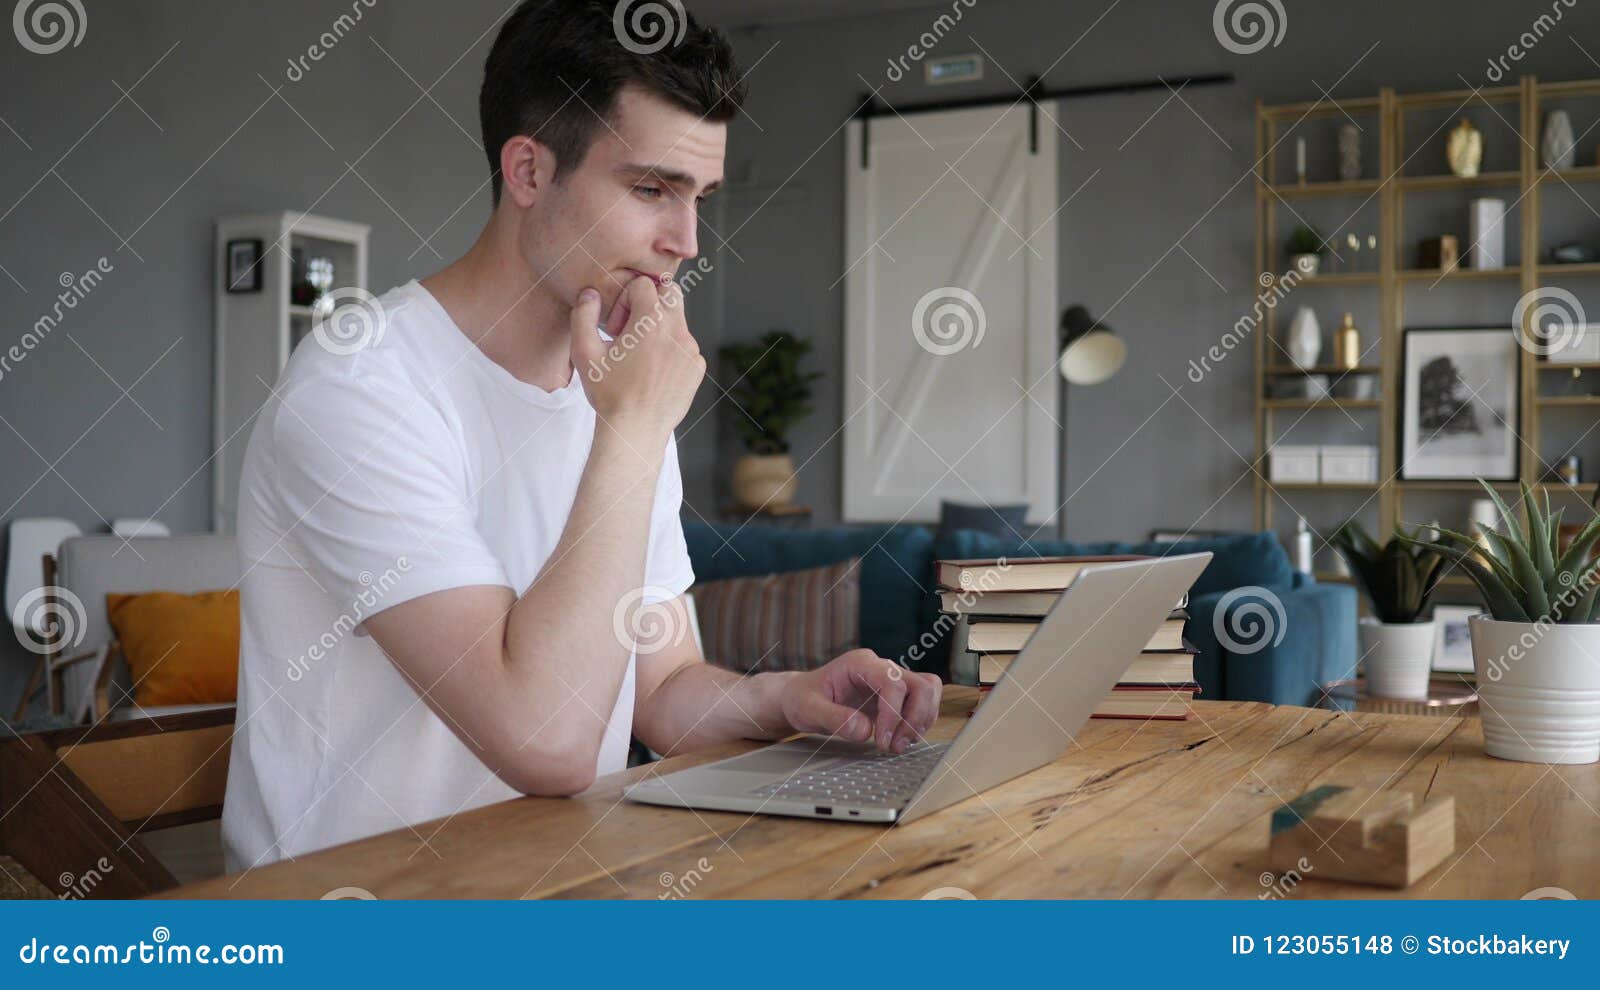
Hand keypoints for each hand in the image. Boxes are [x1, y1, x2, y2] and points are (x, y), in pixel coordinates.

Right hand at [569, 275, 704, 438]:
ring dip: (658, 329)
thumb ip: (583, 315)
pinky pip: (685, 345)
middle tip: (631, 331)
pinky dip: (670, 350)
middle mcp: (678, 331)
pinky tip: (652, 372)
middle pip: (670, 294)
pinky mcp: (697, 367)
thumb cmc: (609, 394)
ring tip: (638, 357)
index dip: (625, 300)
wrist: (635, 430)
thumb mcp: (585, 353)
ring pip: (677, 321)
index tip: (617, 327)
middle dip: (649, 304)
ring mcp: (691, 350)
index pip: (644, 285)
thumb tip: (590, 293)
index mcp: (652, 322)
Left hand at [779, 649, 942, 752]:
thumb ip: (833, 718)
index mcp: (860, 663)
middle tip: (894, 747)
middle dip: (913, 719)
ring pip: (927, 692)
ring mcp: (891, 679)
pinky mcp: (896, 695)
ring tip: (898, 746)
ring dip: (920, 722)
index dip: (893, 714)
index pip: (893, 682)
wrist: (802, 697)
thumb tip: (864, 731)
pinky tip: (899, 739)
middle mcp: (881, 667)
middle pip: (920, 685)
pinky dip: (919, 723)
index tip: (881, 741)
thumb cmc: (803, 699)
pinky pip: (923, 704)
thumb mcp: (807, 709)